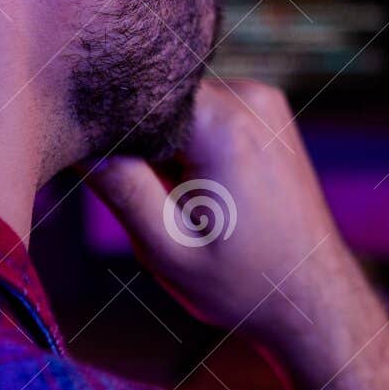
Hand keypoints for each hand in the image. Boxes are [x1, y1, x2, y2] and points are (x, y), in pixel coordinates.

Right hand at [86, 79, 378, 364]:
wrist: (310, 295)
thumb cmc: (241, 282)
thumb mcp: (166, 248)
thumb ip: (120, 188)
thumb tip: (79, 139)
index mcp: (223, 126)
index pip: (136, 94)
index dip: (111, 130)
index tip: (109, 175)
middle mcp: (249, 98)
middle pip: (158, 98)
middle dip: (140, 142)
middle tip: (154, 200)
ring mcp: (264, 100)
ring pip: (179, 104)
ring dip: (165, 144)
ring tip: (184, 200)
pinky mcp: (267, 110)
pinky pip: (205, 110)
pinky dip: (190, 142)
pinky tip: (205, 189)